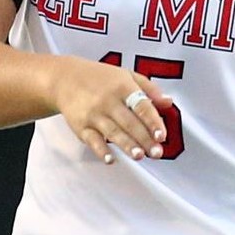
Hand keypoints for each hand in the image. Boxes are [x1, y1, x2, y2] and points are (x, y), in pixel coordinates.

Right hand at [50, 59, 173, 162]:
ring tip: (139, 156)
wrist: (64, 78)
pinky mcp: (80, 126)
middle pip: (129, 122)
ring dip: (126, 145)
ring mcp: (93, 114)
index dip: (152, 121)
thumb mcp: (126, 75)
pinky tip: (110, 159)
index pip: (141, 106)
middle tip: (157, 153)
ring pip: (112, 132)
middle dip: (144, 139)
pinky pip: (92, 140)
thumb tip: (170, 102)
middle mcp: (107, 100)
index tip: (162, 135)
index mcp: (122, 86)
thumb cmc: (101, 78)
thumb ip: (149, 89)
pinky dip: (101, 150)